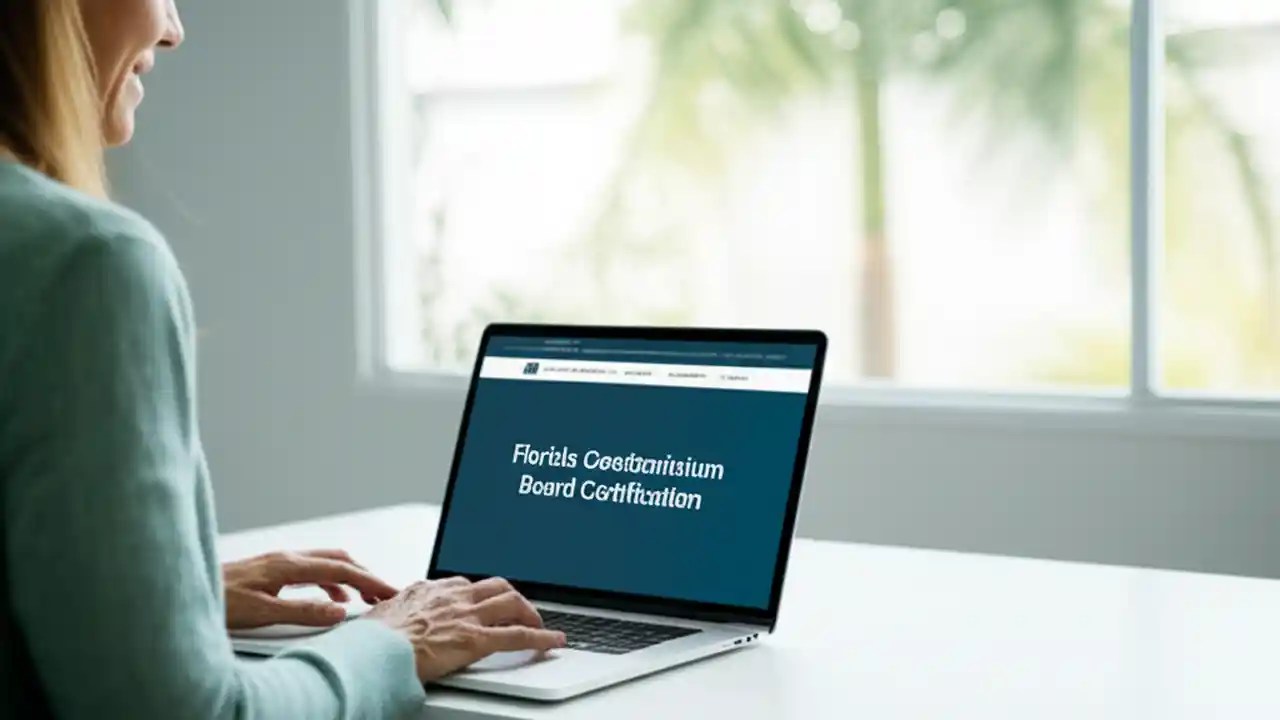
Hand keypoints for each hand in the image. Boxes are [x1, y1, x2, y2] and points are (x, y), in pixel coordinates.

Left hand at [223, 549, 398, 629]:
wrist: (186, 592)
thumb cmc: (218, 602)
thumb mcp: (262, 613)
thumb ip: (303, 611)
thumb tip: (339, 610)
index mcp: (289, 565)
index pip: (341, 570)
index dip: (369, 581)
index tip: (389, 592)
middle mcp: (287, 558)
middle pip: (339, 560)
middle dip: (366, 575)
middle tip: (385, 594)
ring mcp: (279, 562)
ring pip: (327, 563)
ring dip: (350, 578)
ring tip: (365, 598)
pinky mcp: (272, 570)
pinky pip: (313, 570)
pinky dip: (332, 582)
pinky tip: (332, 598)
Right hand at [365, 576, 565, 681]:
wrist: (371, 653)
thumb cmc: (372, 640)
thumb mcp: (384, 616)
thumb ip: (398, 612)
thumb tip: (393, 617)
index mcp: (430, 589)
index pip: (466, 585)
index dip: (482, 594)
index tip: (486, 601)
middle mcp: (453, 596)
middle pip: (496, 586)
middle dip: (513, 597)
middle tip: (520, 610)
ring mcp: (467, 616)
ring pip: (512, 603)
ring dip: (530, 612)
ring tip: (539, 623)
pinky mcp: (476, 639)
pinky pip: (518, 635)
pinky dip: (541, 637)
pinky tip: (553, 642)